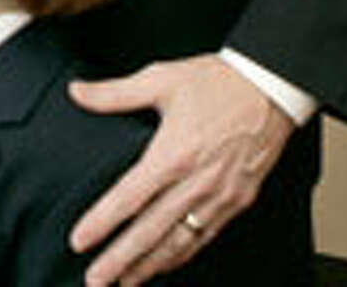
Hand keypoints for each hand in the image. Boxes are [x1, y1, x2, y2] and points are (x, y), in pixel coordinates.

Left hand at [69, 54, 295, 284]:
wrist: (270, 89)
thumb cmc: (217, 82)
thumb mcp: (160, 79)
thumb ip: (114, 93)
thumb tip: (76, 92)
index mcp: (172, 154)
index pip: (129, 198)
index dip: (102, 223)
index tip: (79, 241)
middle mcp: (195, 183)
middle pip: (151, 232)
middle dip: (120, 260)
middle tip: (95, 280)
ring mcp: (219, 197)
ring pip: (179, 243)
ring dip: (150, 266)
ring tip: (125, 283)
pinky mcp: (237, 201)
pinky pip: (205, 237)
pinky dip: (182, 255)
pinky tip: (165, 265)